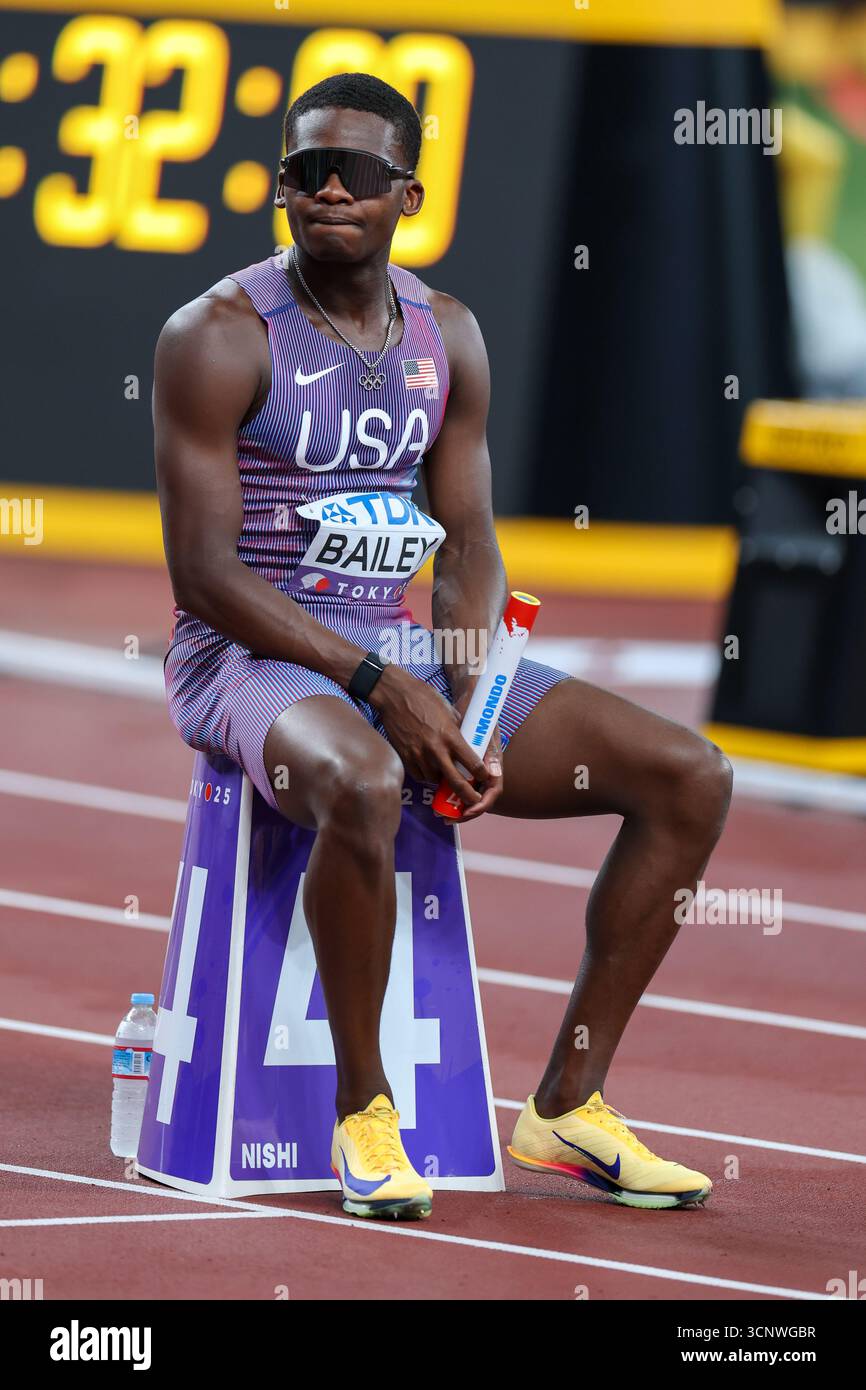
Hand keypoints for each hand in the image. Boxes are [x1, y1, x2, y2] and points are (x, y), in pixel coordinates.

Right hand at [369, 665, 495, 810]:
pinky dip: (427, 776)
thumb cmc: (424, 698)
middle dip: (468, 795)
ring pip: (435, 781)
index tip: (485, 778)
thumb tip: (469, 744)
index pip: (472, 763)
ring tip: (448, 778)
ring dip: (443, 782)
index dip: (482, 775)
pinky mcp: (405, 757)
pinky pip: (419, 775)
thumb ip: (459, 731)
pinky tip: (430, 769)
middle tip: (474, 800)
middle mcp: (436, 749)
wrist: (395, 695)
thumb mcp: (449, 711)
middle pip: (455, 782)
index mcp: (450, 736)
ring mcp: (418, 755)